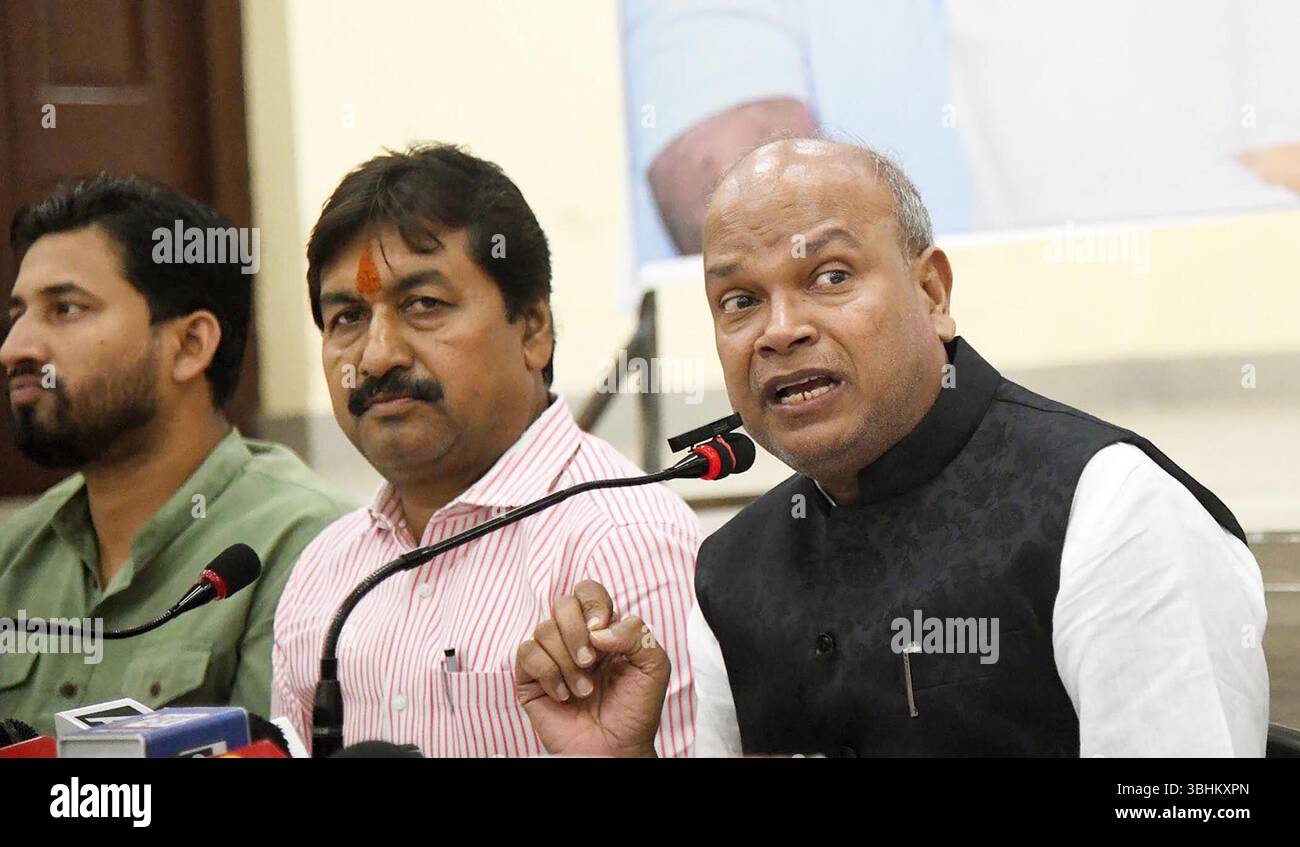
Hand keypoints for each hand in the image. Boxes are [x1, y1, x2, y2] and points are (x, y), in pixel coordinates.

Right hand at [515, 580, 668, 756]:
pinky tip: (563, 694)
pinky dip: (548, 673)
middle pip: (563, 604)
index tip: (602, 631)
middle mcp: (575, 638)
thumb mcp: (654, 666)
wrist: (614, 749)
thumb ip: (637, 634)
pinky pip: (527, 653)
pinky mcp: (530, 678)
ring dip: (567, 662)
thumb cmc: (634, 711)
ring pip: (544, 629)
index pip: (588, 592)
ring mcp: (551, 656)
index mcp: (603, 629)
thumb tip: (597, 630)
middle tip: (591, 663)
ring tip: (583, 690)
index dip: (593, 605)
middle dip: (577, 633)